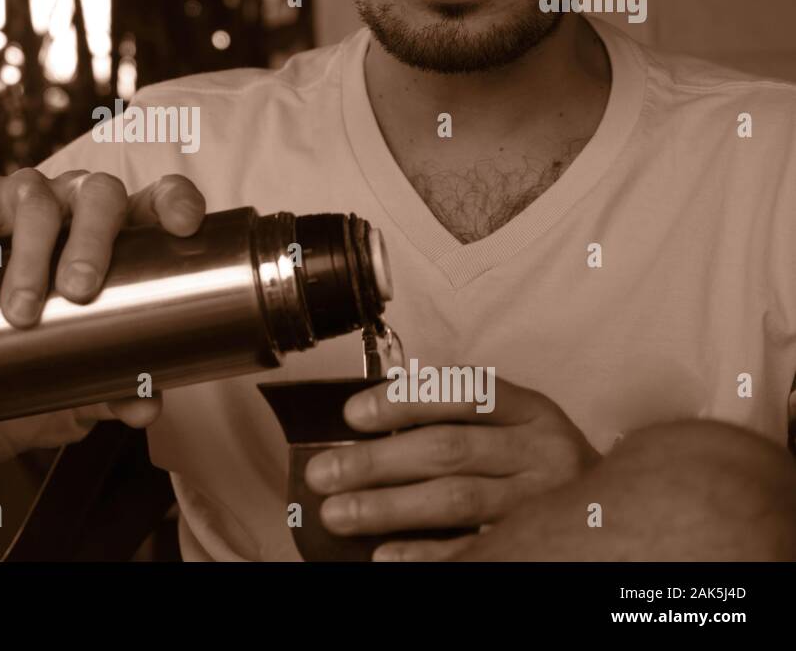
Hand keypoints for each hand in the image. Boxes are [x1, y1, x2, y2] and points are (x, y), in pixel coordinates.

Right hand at [0, 167, 208, 433]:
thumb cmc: (39, 339)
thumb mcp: (79, 366)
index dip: (176, 202)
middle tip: (80, 290)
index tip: (185, 226)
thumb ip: (114, 386)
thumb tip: (145, 408)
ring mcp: (27, 193)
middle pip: (99, 195)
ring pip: (37, 204)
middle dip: (93, 240)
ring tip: (22, 313)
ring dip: (30, 257)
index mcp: (121, 230)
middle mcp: (78, 200)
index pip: (159, 199)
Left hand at [303, 374, 600, 559]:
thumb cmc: (540, 462)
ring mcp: (543, 500)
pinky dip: (427, 553)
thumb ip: (455, 421)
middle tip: (325, 473)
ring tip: (341, 513)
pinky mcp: (538, 541)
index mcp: (530, 410)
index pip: (461, 394)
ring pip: (456, 499)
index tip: (352, 414)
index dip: (403, 401)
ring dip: (389, 507)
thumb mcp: (513, 427)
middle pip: (448, 450)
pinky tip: (387, 555)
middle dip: (377, 461)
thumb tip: (368, 432)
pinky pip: (476, 548)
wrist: (622, 511)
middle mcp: (542, 450)